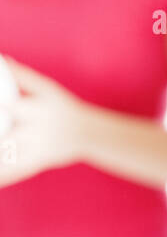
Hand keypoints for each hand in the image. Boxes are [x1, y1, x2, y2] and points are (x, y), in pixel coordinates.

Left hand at [0, 59, 88, 185]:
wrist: (89, 133)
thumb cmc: (63, 107)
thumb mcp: (47, 88)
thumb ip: (23, 76)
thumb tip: (2, 59)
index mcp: (40, 109)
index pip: (12, 107)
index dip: (2, 107)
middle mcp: (39, 130)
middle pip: (9, 138)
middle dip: (0, 138)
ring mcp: (39, 149)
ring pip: (11, 157)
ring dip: (1, 157)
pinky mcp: (39, 162)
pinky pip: (17, 171)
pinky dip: (4, 177)